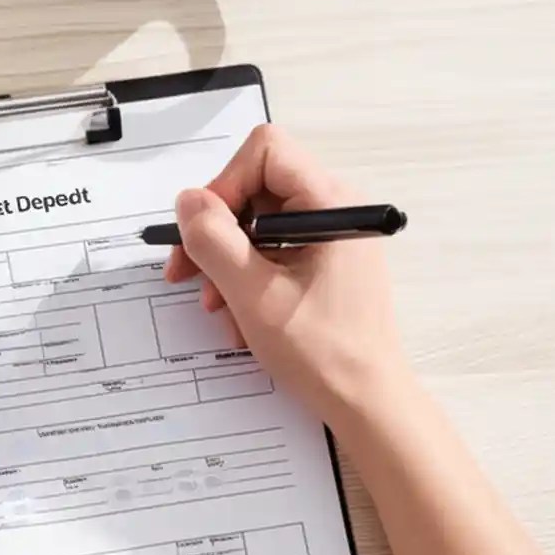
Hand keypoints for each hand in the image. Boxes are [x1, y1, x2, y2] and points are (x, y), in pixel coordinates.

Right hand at [165, 125, 409, 423]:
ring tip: (218, 306)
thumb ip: (215, 241)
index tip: (203, 231)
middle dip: (216, 231)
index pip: (264, 152)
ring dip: (226, 261)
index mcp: (329, 203)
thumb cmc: (324, 352)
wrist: (367, 402)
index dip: (224, 183)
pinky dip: (245, 276)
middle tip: (187, 273)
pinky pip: (270, 248)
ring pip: (256, 221)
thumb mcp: (254, 295)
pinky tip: (240, 314)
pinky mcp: (322, 258)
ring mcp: (329, 234)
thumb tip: (187, 201)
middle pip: (254, 186)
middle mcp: (334, 208)